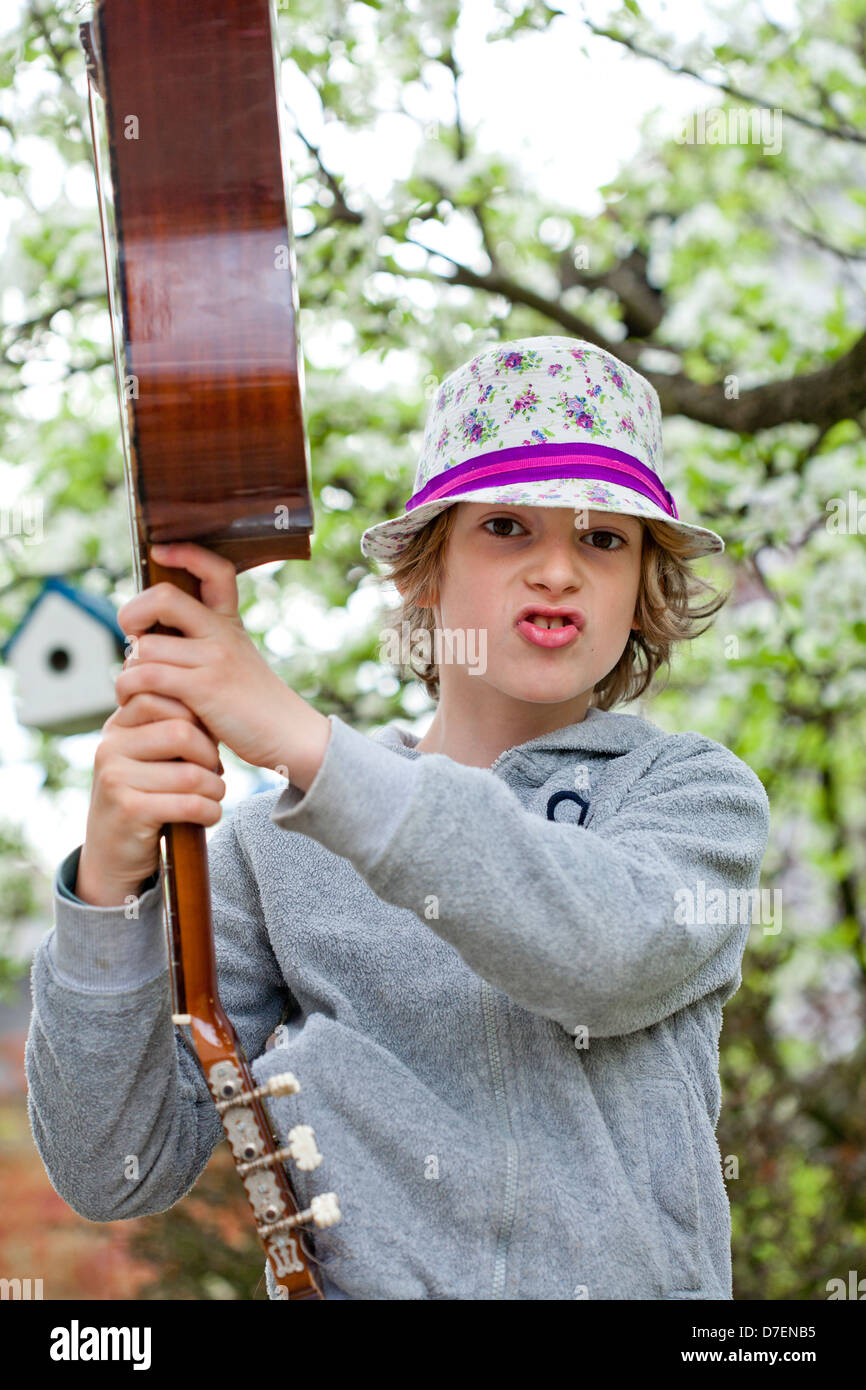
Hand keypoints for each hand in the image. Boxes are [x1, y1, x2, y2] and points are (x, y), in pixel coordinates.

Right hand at [76, 690, 225, 905]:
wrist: (113, 853)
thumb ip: (170, 728)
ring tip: (214, 796)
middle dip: (210, 755)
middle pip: (181, 732)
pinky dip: (210, 811)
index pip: (161, 697)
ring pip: (191, 773)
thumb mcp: (149, 757)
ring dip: (215, 789)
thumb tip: (213, 704)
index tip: (207, 741)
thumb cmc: (145, 798)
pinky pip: (189, 804)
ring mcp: (115, 779)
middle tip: (215, 771)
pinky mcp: (129, 811)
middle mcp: (110, 747)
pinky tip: (209, 815)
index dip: (196, 717)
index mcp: (117, 727)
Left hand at [115, 542, 329, 785]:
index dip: (185, 553)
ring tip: (132, 685)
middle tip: (131, 635)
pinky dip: (130, 688)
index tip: (159, 550)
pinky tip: (134, 700)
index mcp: (229, 623)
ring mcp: (214, 658)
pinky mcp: (203, 688)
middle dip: (133, 613)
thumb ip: (199, 646)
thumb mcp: (233, 664)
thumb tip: (146, 640)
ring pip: (146, 646)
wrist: (288, 735)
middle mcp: (222, 633)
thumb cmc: (251, 707)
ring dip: (127, 667)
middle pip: (164, 598)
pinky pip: (148, 676)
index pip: (215, 570)